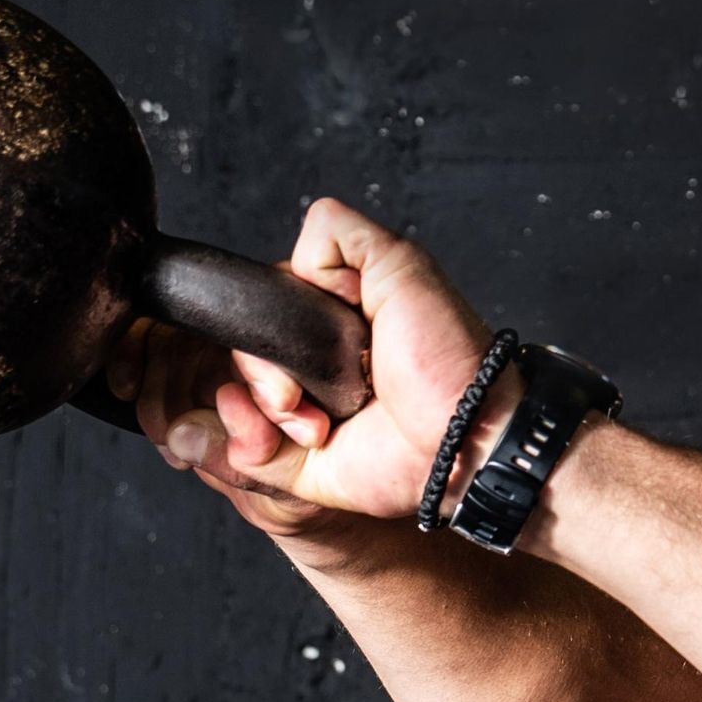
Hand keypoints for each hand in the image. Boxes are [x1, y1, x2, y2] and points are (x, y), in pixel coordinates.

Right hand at [111, 199, 501, 523]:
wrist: (464, 434)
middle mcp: (317, 370)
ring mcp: (306, 419)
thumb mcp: (402, 266)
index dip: (268, 313)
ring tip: (309, 420)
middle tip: (301, 386)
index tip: (301, 323)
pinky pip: (243, 451)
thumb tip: (297, 252)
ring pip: (237, 399)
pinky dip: (245, 437)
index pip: (267, 307)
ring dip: (261, 402)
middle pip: (245, 352)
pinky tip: (280, 432)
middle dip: (261, 366)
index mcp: (335, 325)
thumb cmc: (445, 357)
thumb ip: (342, 235)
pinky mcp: (301, 466)